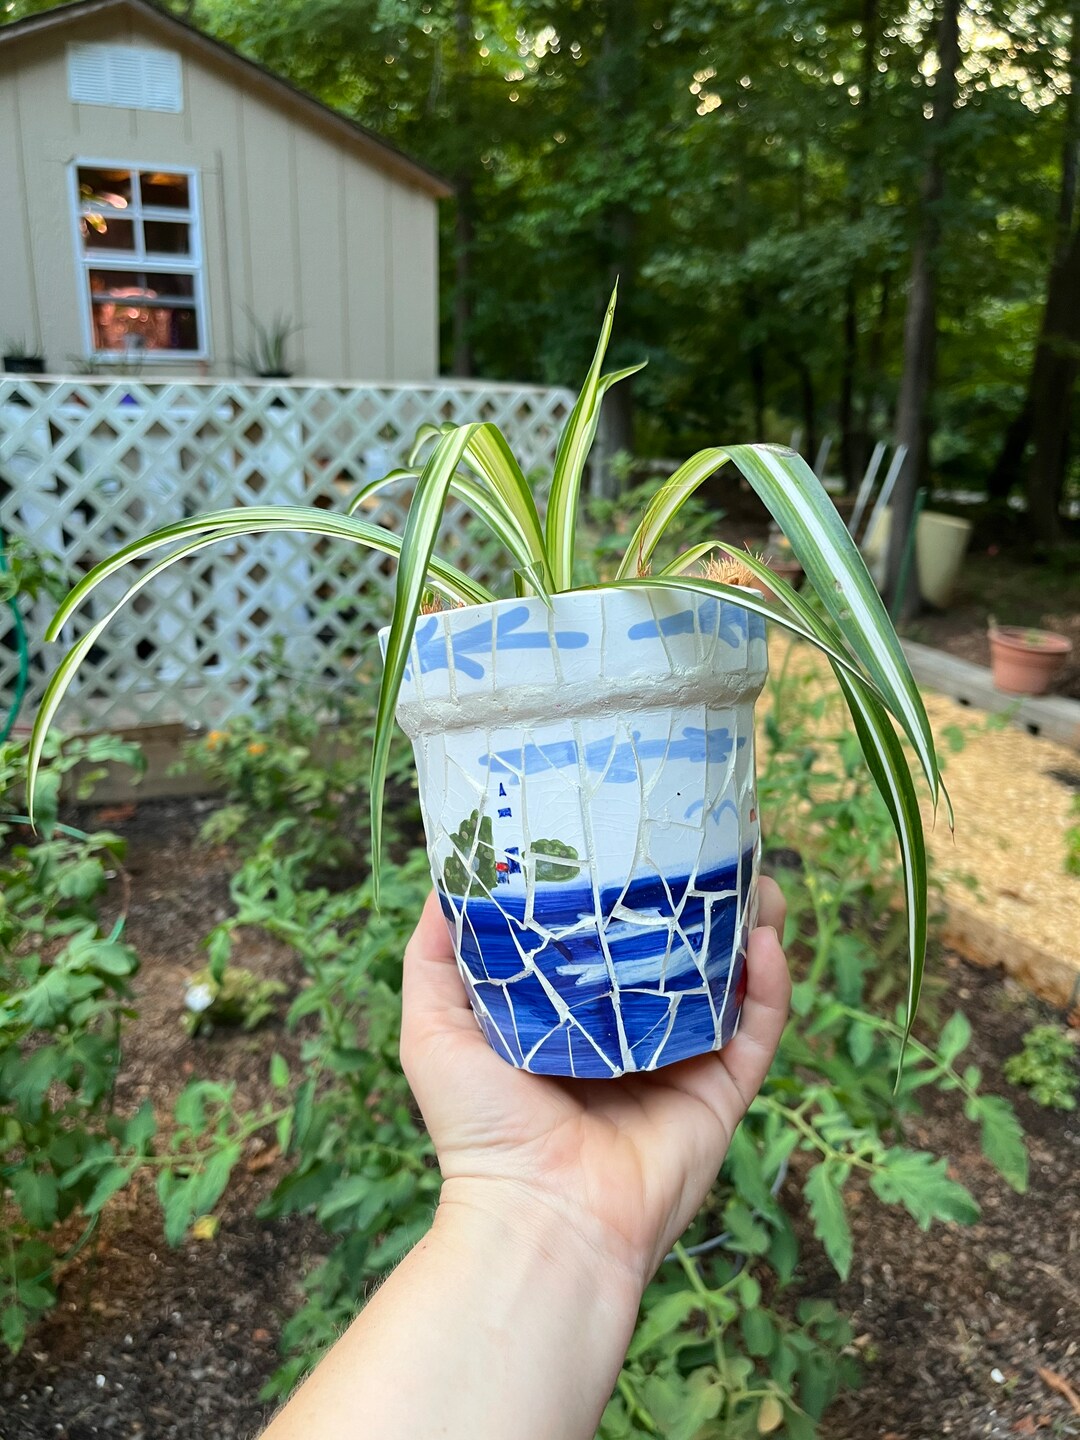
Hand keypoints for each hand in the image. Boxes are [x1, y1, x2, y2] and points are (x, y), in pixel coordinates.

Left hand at [401, 879, 789, 1292]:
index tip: (638, 832)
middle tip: (712, 845)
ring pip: (731, 981)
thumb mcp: (434, 1027)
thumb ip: (435, 956)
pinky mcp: (721, 1095)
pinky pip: (759, 1032)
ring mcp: (682, 1063)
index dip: (630, 888)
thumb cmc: (480, 1127)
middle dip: (701, 898)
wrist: (538, 1216)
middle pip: (681, 951)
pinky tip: (764, 938)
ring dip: (750, 926)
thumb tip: (446, 877)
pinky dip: (771, 985)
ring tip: (756, 876)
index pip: (611, 938)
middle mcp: (633, 1034)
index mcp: (575, 1017)